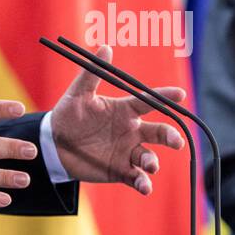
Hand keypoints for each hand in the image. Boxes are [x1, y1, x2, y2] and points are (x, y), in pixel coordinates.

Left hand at [49, 44, 185, 194]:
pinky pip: (136, 178)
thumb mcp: (78, 94)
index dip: (165, 96)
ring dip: (153, 162)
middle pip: (158, 132)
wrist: (54, 145)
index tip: (180, 94)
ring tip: (150, 166)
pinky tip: (144, 186)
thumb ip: (91, 73)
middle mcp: (131, 131)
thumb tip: (105, 47)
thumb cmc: (68, 115)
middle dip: (170, 136)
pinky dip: (143, 183)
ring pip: (148, 157)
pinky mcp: (120, 171)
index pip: (149, 102)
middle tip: (176, 142)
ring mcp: (127, 152)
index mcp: (125, 110)